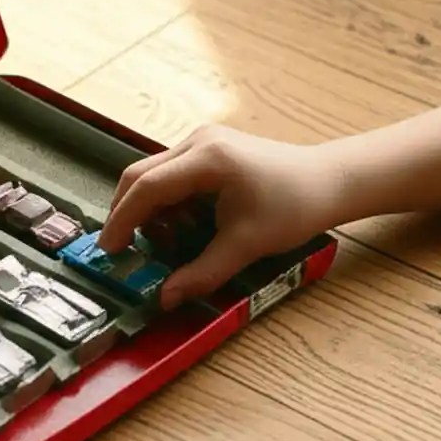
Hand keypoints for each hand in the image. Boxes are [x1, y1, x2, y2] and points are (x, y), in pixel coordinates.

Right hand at [100, 125, 345, 309]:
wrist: (330, 180)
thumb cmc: (296, 206)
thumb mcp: (247, 244)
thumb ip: (203, 272)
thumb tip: (166, 299)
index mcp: (207, 159)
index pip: (147, 187)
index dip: (122, 220)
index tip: (109, 249)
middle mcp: (198, 142)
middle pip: (140, 175)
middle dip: (126, 214)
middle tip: (122, 249)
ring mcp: (202, 142)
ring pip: (152, 175)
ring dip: (149, 210)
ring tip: (169, 242)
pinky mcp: (208, 150)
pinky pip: (171, 175)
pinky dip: (167, 203)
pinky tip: (186, 226)